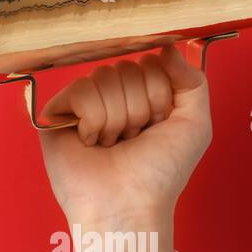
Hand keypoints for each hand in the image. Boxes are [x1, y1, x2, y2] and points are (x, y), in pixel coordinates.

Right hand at [37, 45, 211, 251]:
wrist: (128, 206)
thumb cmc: (160, 174)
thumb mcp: (194, 125)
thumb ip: (192, 81)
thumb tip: (168, 45)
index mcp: (142, 95)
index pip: (151, 63)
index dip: (159, 96)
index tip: (157, 125)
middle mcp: (111, 96)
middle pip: (126, 69)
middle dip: (137, 109)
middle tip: (132, 139)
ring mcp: (82, 103)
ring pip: (103, 78)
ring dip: (115, 119)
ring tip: (111, 145)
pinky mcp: (57, 114)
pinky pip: (79, 90)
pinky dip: (92, 121)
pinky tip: (90, 142)